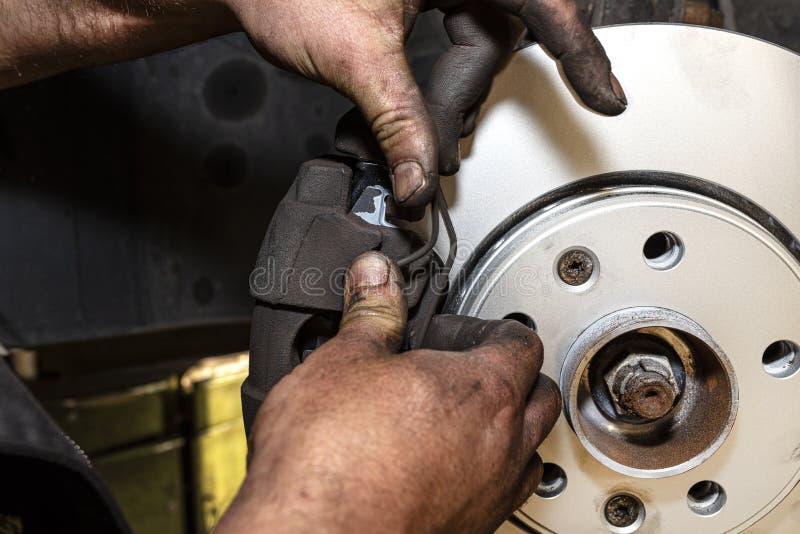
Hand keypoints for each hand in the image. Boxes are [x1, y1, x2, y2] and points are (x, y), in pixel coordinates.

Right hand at [216, 251, 560, 532]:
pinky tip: (447, 466)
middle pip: (540, 394)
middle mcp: (502, 443)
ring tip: (460, 417)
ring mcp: (492, 492)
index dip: (491, 326)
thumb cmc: (330, 462)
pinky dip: (490, 472)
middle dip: (511, 375)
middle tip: (462, 367)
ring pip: (530, 449)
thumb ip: (371, 313)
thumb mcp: (343, 361)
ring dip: (508, 428)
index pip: (520, 341)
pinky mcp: (472, 529)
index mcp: (482, 389)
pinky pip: (504, 492)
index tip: (457, 330)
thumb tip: (376, 278)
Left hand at [227, 0, 626, 205]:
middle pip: (499, 32)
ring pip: (476, 41)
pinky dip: (439, 80)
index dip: (580, 52)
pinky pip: (454, 37)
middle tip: (441, 147)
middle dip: (469, 95)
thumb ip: (398, 118)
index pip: (540, 2)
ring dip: (453, 94)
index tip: (606, 97)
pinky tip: (417, 111)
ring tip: (420, 135)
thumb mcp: (354, 54)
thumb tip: (420, 177)